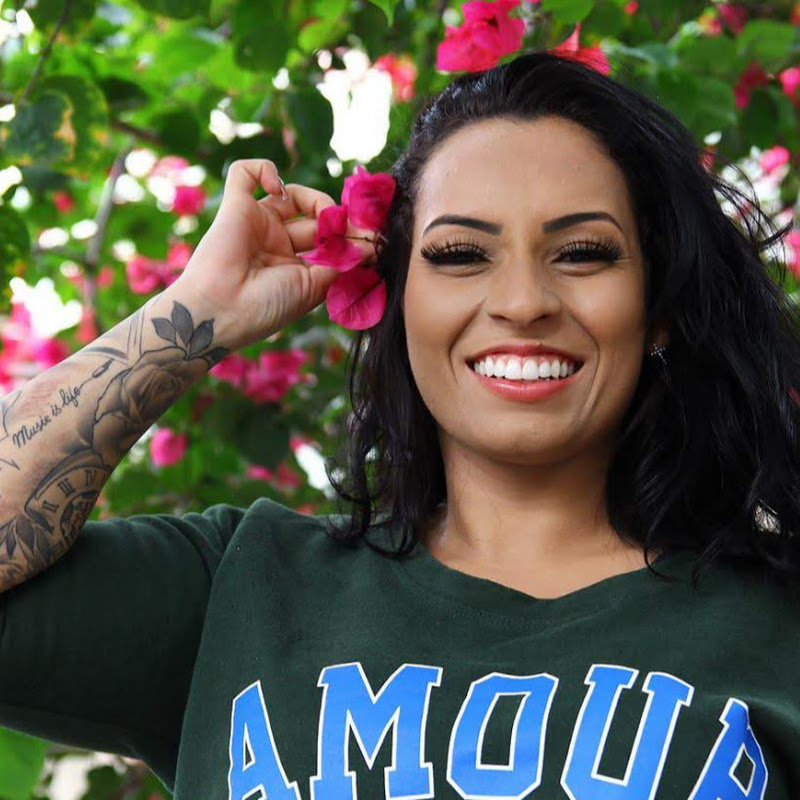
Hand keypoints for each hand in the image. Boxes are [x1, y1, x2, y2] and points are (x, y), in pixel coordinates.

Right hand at [166, 159, 376, 350]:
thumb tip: (369, 247)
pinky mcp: (235, 205)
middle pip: (315, 218)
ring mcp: (257, 223)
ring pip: (291, 193)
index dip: (348, 237)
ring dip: (316, 199)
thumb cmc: (266, 307)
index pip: (327, 241)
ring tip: (326, 217)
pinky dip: (264, 169)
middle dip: (339, 221)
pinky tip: (278, 187)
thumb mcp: (313, 289)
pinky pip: (245, 172)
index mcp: (294, 266)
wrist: (223, 312)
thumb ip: (340, 265)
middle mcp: (277, 242)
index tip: (370, 242)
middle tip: (357, 229)